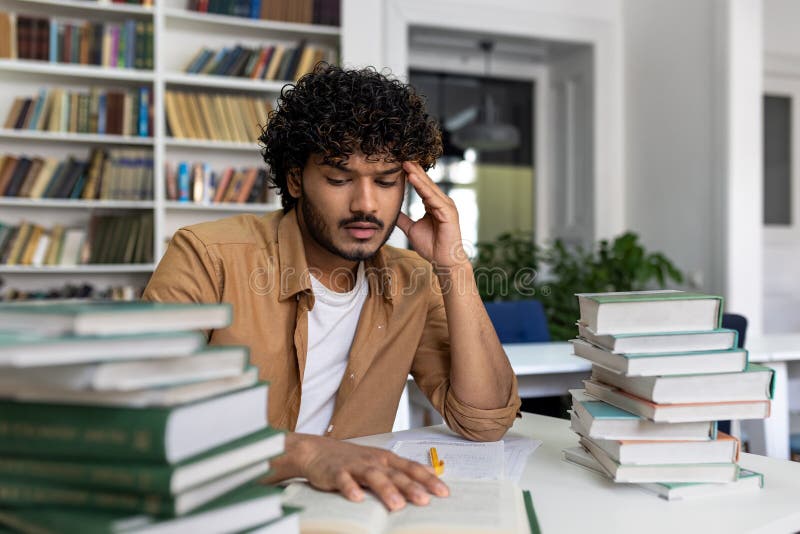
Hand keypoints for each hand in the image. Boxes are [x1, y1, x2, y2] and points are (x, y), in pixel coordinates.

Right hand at [300, 435, 448, 510]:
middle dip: (411, 487)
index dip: (428, 479)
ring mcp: (355, 466)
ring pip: (373, 477)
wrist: (318, 450)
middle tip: (426, 501)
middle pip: (396, 474)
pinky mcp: (336, 472)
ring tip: (397, 505)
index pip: (411, 468)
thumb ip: (401, 471)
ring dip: (386, 490)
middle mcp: (374, 461)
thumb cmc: (353, 460)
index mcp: (387, 459)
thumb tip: (429, 477)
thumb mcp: (380, 462)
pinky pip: (344, 480)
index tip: (444, 492)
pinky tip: (357, 499)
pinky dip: (350, 488)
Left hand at [396, 161, 467, 268]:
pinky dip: (422, 188)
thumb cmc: (432, 246)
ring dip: (417, 175)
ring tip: (406, 164)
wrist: (444, 261)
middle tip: (402, 157)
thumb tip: (391, 212)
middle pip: (426, 183)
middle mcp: (442, 202)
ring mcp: (446, 206)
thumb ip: (403, 219)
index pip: (422, 186)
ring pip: (429, 188)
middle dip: (414, 170)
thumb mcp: (412, 229)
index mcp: (434, 204)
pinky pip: (433, 197)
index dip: (411, 175)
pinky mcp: (448, 212)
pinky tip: (413, 179)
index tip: (399, 165)